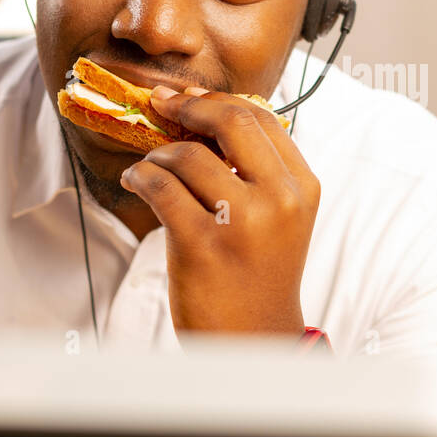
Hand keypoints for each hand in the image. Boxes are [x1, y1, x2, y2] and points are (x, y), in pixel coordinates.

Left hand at [119, 84, 318, 336]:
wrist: (254, 337)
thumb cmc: (260, 272)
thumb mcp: (281, 217)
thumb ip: (260, 170)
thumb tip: (209, 112)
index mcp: (301, 187)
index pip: (262, 118)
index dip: (219, 100)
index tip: (190, 99)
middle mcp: (278, 200)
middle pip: (230, 121)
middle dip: (189, 105)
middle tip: (164, 104)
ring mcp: (241, 223)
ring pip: (186, 155)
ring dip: (157, 154)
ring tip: (150, 166)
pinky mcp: (202, 245)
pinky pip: (160, 187)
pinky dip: (139, 176)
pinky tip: (135, 180)